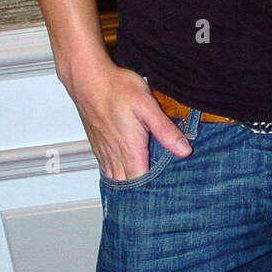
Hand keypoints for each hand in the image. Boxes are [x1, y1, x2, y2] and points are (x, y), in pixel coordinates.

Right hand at [65, 57, 192, 180]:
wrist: (88, 79)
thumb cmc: (116, 88)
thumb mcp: (147, 106)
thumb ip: (165, 130)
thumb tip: (183, 150)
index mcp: (130, 149)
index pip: (141, 183)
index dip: (152, 190)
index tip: (165, 192)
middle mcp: (114, 155)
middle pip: (127, 185)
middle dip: (141, 190)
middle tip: (156, 192)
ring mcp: (103, 151)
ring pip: (115, 178)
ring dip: (128, 184)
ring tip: (143, 187)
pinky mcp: (97, 144)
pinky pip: (107, 168)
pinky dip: (117, 173)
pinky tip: (125, 170)